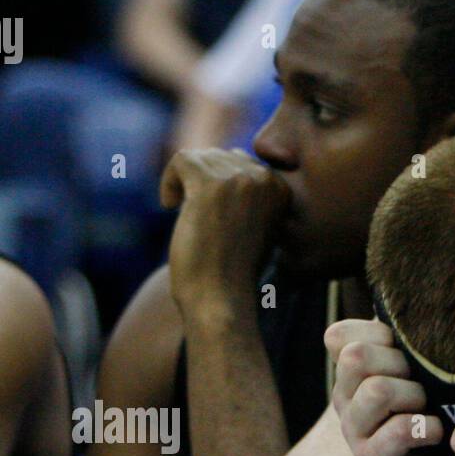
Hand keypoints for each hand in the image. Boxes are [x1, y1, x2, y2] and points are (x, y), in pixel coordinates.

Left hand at [160, 148, 290, 313]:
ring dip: (184, 181)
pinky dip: (170, 180)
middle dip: (202, 181)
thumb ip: (247, 194)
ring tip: (181, 211)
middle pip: (222, 157)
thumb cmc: (233, 271)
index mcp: (283, 191)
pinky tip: (169, 206)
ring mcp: (239, 180)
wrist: (221, 299)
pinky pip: (182, 159)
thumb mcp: (253, 226)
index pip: (243, 163)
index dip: (220, 184)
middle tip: (195, 215)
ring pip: (201, 157)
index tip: (212, 214)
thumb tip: (223, 156)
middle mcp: (266, 179)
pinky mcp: (210, 184)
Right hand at [329, 318, 454, 455]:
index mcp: (352, 376)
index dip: (378, 335)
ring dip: (414, 395)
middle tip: (425, 385)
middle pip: (355, 356)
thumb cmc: (429, 428)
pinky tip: (438, 434)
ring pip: (377, 390)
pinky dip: (427, 428)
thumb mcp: (420, 381)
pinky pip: (398, 431)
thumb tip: (435, 305)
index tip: (408, 356)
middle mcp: (345, 400)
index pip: (340, 335)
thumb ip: (414, 348)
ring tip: (431, 410)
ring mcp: (355, 432)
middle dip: (400, 363)